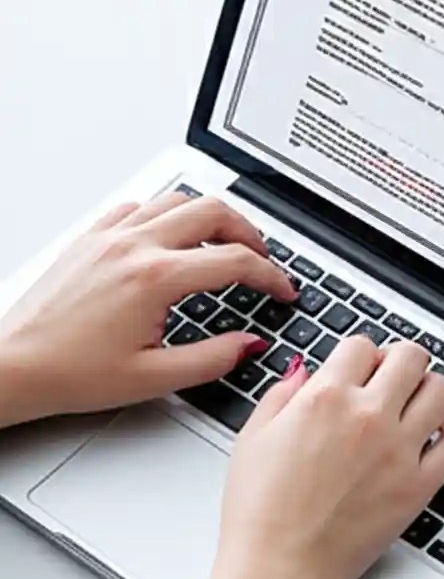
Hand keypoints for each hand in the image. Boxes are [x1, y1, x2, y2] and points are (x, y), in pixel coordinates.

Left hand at [0, 193, 295, 428]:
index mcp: (155, 278)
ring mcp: (110, 237)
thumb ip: (213, 358)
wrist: (12, 367)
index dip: (271, 276)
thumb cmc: (69, 374)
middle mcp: (134, 247)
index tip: (282, 290)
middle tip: (262, 258)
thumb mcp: (154, 379)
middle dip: (250, 233)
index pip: (236, 261)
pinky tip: (172, 236)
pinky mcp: (90, 238)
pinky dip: (167, 214)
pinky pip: (139, 206)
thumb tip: (249, 344)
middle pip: (214, 211)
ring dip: (211, 216)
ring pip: (178, 199)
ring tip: (225, 241)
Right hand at [197, 339, 443, 578]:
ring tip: (415, 402)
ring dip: (429, 390)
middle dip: (400, 360)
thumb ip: (282, 394)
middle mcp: (368, 416)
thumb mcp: (253, 438)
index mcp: (325, 398)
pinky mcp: (419, 484)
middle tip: (392, 376)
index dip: (359, 354)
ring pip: (441, 392)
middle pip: (411, 356)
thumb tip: (304, 370)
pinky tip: (435, 434)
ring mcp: (399, 449)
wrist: (281, 567)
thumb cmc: (261, 512)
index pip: (362, 345)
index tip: (358, 367)